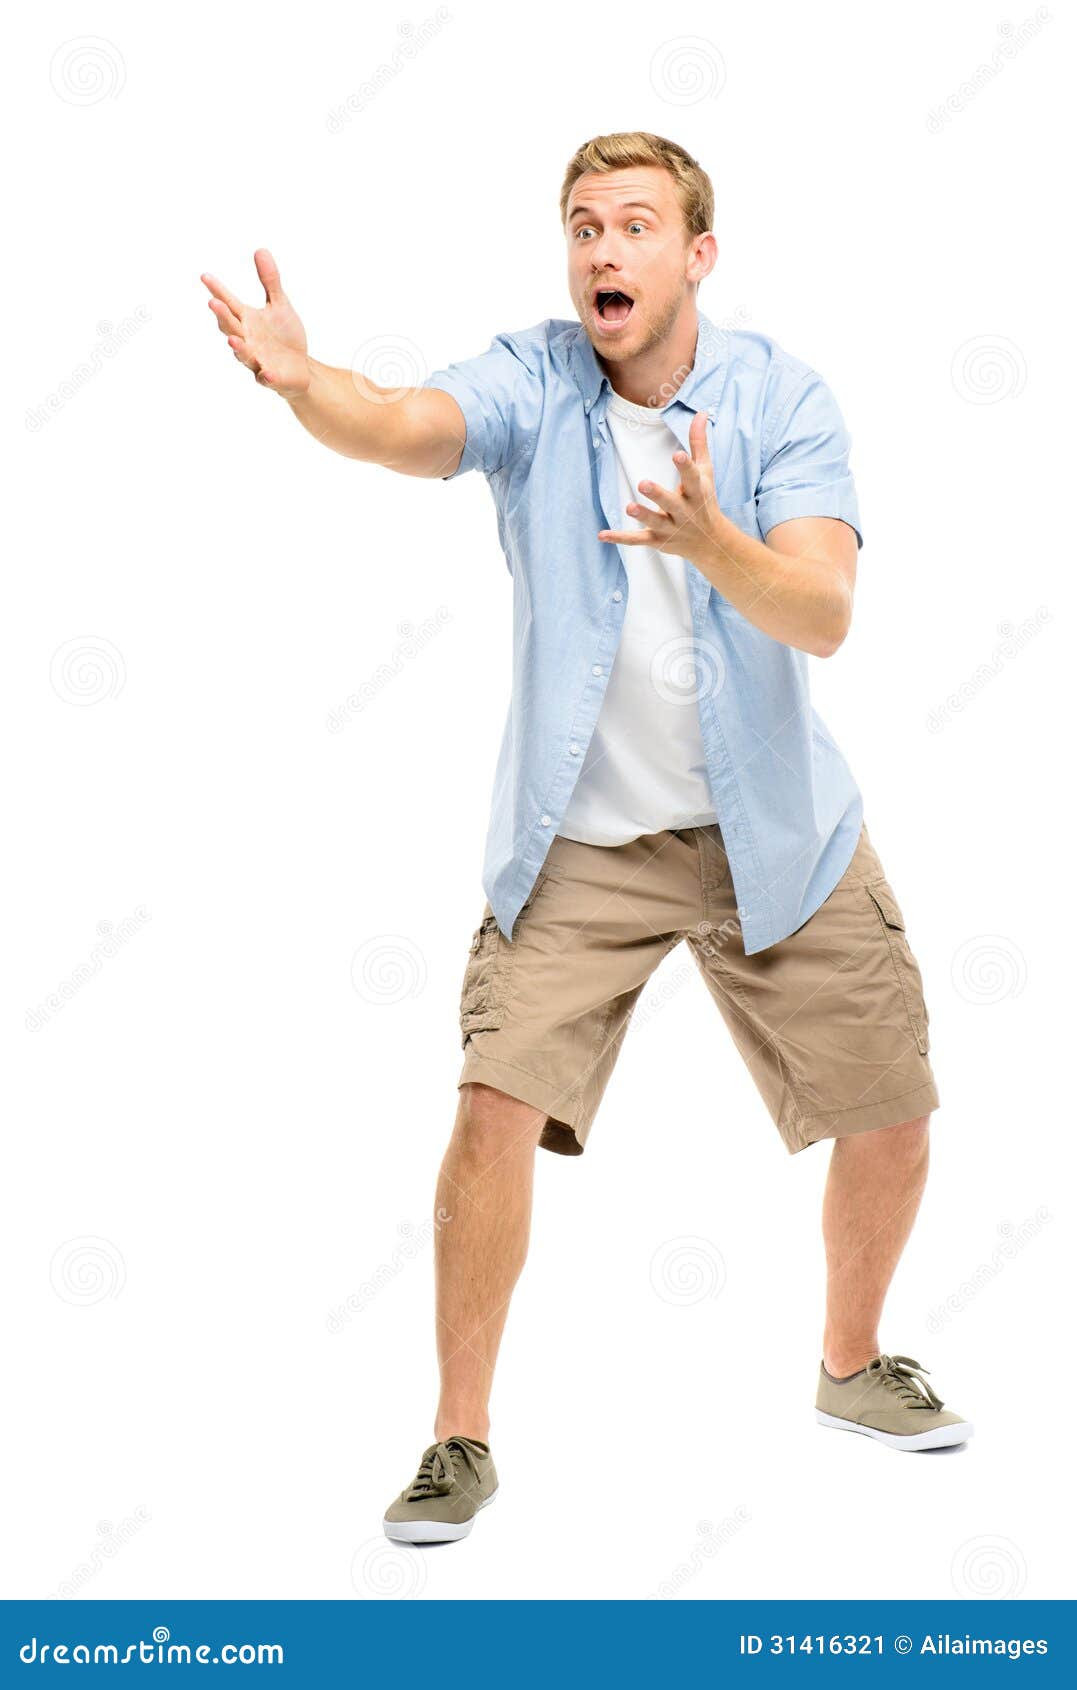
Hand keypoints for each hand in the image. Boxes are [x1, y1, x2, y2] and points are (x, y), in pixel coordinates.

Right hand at [201, 250, 310, 399]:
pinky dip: (267, 376)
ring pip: (243, 353)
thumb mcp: (279, 305)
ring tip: (232, 339)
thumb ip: (270, 281)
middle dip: (222, 316)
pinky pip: (267, 378)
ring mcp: (257, 359)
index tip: (205, 276)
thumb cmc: (285, 336)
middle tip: (213, 303)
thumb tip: (260, 250)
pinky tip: (268, 373)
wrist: (300, 369)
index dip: (217, 291)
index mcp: (247, 320)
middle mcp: (247, 339)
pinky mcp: (271, 377)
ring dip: (238, 347)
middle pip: (231, 327)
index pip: (229, 303)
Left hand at [598, 410, 725, 565]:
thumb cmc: (704, 500)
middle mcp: (685, 512)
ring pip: (655, 521)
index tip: (678, 455)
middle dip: (658, 495)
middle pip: (671, 502)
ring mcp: (670, 528)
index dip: (685, 467)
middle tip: (643, 483)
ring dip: (642, 515)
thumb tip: (700, 412)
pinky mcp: (657, 540)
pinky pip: (637, 540)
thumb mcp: (705, 472)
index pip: (692, 478)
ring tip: (629, 507)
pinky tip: (602, 535)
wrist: (709, 542)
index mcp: (697, 492)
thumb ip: (698, 443)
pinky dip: (620, 538)